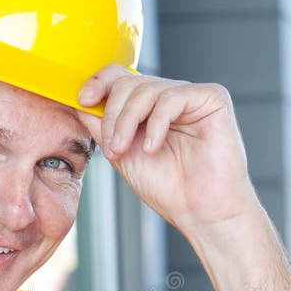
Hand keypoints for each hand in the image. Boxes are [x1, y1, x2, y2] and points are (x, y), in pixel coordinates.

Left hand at [77, 64, 256, 233]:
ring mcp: (191, 97)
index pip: (120, 78)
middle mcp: (170, 97)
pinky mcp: (212, 99)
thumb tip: (77, 100)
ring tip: (126, 150)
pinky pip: (172, 98)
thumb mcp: (122, 154)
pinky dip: (156, 124)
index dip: (98, 83)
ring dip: (127, 122)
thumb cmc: (169, 189)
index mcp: (149, 108)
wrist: (201, 212)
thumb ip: (101, 127)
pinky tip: (153, 147)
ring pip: (146, 89)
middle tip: (112, 147)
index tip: (83, 100)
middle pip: (128, 82)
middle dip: (112, 115)